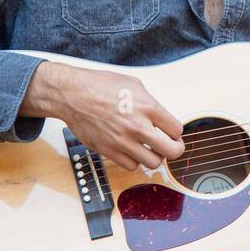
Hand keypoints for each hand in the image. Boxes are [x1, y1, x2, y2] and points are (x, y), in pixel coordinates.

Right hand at [22, 62, 184, 171]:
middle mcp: (138, 126)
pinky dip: (134, 160)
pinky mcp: (108, 151)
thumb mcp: (134, 84)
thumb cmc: (100, 86)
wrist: (73, 95)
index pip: (176, 130)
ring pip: (152, 163)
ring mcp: (123, 141)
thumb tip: (162, 118)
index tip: (171, 132)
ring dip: (154, 156)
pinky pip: (131, 166)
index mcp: (148, 107)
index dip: (175, 132)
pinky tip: (131, 150)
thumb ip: (151, 102)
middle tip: (170, 146)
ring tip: (148, 148)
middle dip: (174, 149)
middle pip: (171, 151)